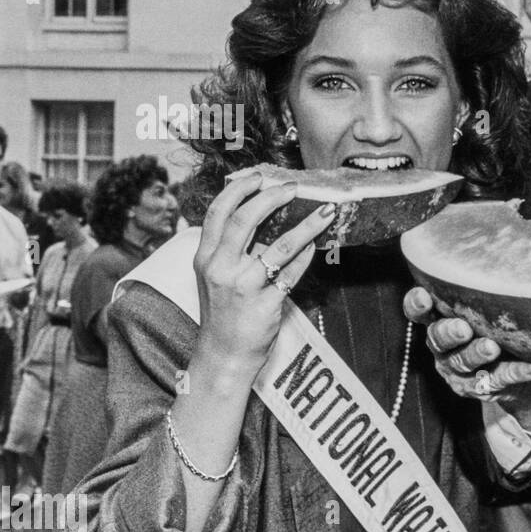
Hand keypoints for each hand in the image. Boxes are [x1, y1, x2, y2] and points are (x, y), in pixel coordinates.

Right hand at [193, 172, 333, 374]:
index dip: (239, 190)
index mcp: (205, 257)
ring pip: (278, 246)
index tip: (258, 176)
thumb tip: (262, 218)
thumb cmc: (224, 313)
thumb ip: (230, 249)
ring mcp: (242, 286)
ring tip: (325, 212)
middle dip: (271, 198)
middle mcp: (220, 268)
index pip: (218, 213)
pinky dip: (306, 256)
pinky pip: (291, 273)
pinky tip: (315, 245)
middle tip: (292, 188)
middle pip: (245, 220)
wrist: (224, 355)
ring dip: (306, 225)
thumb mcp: (216, 277)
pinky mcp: (264, 304)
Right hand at [403, 286, 530, 432]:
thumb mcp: (483, 311)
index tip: (423, 296)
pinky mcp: (483, 389)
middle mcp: (443, 349)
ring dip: (478, 353)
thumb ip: (479, 291)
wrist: (516, 376)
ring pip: (464, 362)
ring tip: (492, 348)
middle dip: (450, 333)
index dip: (416, 306)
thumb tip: (497, 252)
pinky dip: (515, 373)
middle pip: (438, 341)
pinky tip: (530, 369)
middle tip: (463, 328)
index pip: (419, 314)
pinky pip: (499, 380)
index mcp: (439, 323)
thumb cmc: (495, 329)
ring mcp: (460, 373)